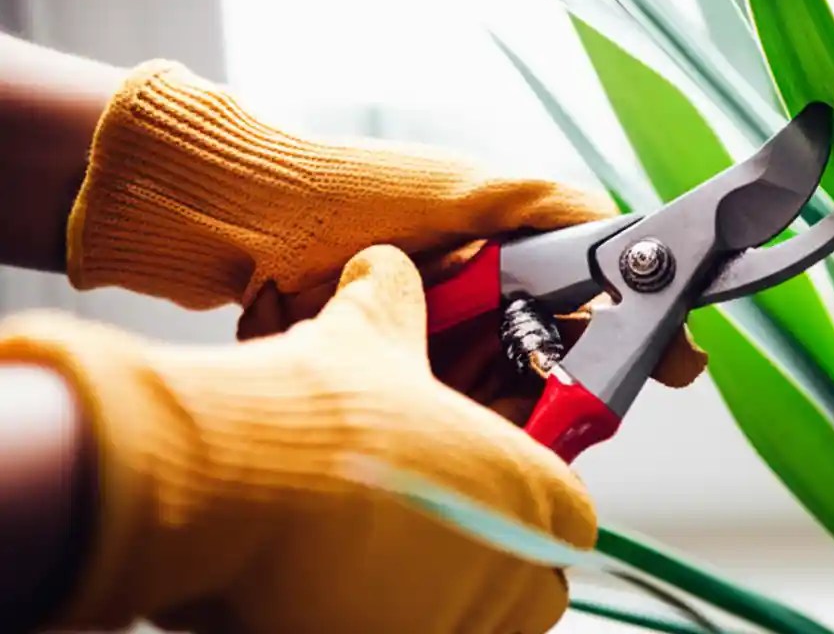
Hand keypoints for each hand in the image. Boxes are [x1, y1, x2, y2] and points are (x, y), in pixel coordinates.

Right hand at [0, 246, 594, 632]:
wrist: (230, 478)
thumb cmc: (317, 415)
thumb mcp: (371, 334)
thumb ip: (396, 301)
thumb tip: (384, 272)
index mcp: (538, 494)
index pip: (567, 523)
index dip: (523, 507)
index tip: (478, 494)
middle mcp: (514, 572)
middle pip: (527, 588)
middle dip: (484, 560)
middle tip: (421, 529)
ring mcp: (457, 625)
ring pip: (466, 621)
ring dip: (430, 596)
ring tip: (366, 555)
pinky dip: (376, 620)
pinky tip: (330, 583)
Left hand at [69, 60, 705, 399]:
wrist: (248, 219)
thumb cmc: (357, 191)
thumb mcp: (469, 188)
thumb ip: (549, 202)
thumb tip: (626, 226)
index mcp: (506, 263)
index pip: (589, 312)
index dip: (628, 344)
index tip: (671, 367)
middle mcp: (476, 308)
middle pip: (550, 369)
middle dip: (567, 395)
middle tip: (577, 415)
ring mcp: (432, 346)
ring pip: (499, 402)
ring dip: (513, 416)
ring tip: (510, 424)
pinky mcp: (387, 375)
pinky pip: (437, 415)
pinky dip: (450, 424)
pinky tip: (450, 428)